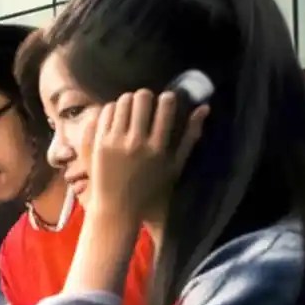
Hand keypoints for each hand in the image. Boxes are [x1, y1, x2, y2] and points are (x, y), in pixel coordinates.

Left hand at [88, 89, 208, 224]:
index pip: (165, 106)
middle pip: (142, 98)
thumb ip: (191, 136)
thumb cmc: (152, 189)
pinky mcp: (100, 143)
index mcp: (159, 148)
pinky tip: (118, 116)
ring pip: (122, 101)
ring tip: (132, 108)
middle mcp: (137, 143)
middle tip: (146, 102)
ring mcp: (115, 142)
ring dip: (129, 100)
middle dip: (146, 96)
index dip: (167, 97)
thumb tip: (204, 107)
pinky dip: (113, 109)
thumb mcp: (176, 166)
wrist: (118, 208)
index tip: (166, 100)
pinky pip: (106, 112)